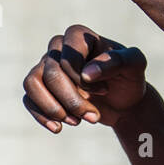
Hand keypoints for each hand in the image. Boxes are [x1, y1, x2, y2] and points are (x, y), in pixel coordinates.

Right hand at [22, 24, 146, 131]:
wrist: (124, 100)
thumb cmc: (129, 77)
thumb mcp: (135, 65)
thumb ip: (117, 61)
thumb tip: (87, 73)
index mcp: (79, 36)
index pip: (67, 56)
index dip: (82, 79)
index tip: (105, 90)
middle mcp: (58, 48)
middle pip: (51, 74)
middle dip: (72, 101)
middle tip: (93, 117)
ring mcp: (46, 67)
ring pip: (32, 83)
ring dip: (54, 108)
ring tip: (76, 122)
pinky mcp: (40, 88)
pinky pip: (28, 99)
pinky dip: (42, 116)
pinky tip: (59, 128)